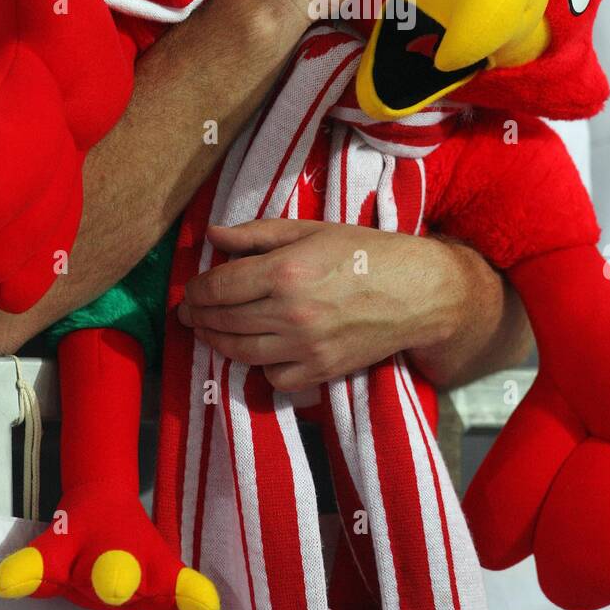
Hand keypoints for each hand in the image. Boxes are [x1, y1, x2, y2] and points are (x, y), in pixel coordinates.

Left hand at [177, 218, 461, 391]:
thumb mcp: (311, 231)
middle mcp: (291, 312)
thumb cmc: (366, 253)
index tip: (191, 290)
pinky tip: (259, 349)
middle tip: (190, 313)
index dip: (196, 291)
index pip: (218, 287)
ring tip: (211, 331)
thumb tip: (212, 235)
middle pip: (223, 321)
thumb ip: (257, 234)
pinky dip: (260, 366)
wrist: (419, 292)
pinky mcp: (321, 371)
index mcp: (285, 271)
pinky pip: (273, 378)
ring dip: (217, 342)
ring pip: (240, 353)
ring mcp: (305, 347)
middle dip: (199, 317)